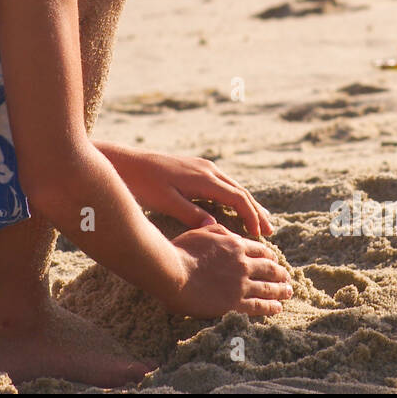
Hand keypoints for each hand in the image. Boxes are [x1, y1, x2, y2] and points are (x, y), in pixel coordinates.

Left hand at [103, 143, 273, 237]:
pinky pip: (222, 184)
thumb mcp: (166, 201)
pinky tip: (235, 209)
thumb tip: (216, 229)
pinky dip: (234, 198)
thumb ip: (191, 214)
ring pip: (233, 186)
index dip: (251, 216)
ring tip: (259, 222)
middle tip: (270, 232)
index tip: (260, 235)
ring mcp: (202, 167)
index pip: (237, 198)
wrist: (126, 162)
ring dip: (247, 204)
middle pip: (240, 191)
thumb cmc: (143, 184)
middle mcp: (207, 169)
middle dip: (256, 212)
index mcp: (203, 178)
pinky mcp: (195, 168)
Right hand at [165, 224, 292, 317]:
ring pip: (268, 287)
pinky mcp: (235, 303)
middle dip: (280, 272)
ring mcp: (241, 284)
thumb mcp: (200, 232)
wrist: (173, 273)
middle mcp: (243, 264)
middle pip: (269, 268)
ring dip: (281, 290)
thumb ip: (217, 231)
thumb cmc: (180, 251)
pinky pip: (259, 306)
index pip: (259, 250)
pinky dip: (271, 306)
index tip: (274, 260)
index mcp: (235, 245)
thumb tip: (228, 231)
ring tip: (288, 291)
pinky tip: (277, 307)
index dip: (269, 256)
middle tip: (287, 276)